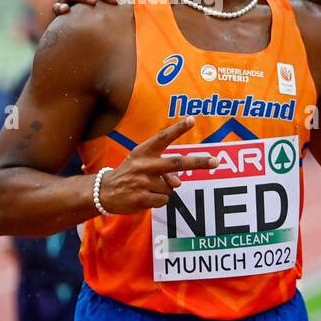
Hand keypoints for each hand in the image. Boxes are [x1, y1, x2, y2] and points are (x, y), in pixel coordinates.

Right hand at [97, 117, 215, 213]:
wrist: (104, 191)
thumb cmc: (131, 174)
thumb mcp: (142, 165)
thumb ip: (164, 170)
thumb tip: (177, 184)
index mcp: (143, 152)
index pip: (162, 138)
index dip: (177, 129)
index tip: (192, 119)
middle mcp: (143, 165)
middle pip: (177, 163)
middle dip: (198, 162)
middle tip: (215, 161)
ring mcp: (142, 182)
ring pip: (171, 188)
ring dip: (165, 190)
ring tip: (148, 187)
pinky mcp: (141, 198)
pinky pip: (164, 200)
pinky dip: (159, 200)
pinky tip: (145, 197)